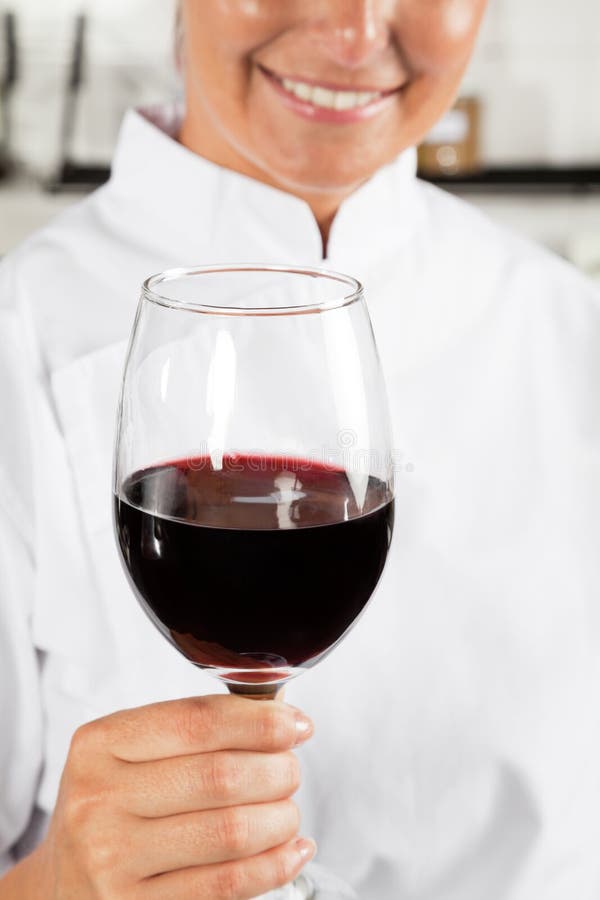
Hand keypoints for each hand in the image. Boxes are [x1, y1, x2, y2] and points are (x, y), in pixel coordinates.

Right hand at [33, 694, 314, 898]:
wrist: (62, 883)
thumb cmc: (113, 805)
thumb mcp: (129, 753)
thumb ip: (195, 729)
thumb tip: (280, 716)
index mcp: (99, 744)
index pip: (198, 720)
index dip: (260, 721)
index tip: (296, 725)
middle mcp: (99, 799)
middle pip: (220, 776)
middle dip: (277, 770)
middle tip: (291, 771)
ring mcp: (112, 860)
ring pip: (230, 832)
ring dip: (280, 818)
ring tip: (289, 811)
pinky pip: (226, 885)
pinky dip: (274, 865)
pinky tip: (291, 850)